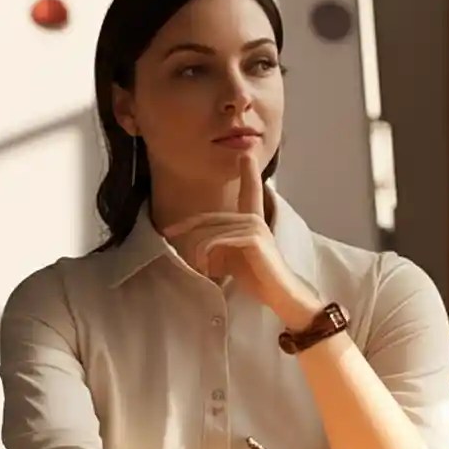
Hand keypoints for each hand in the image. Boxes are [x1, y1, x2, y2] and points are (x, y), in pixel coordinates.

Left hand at [162, 154, 321, 327]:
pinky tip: (207, 269)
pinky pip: (217, 240)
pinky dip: (206, 255)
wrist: (280, 294)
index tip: (247, 154)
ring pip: (210, 231)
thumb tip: (196, 246)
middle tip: (168, 235)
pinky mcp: (252, 238)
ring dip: (196, 250)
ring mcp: (254, 226)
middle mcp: (254, 218)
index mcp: (253, 218)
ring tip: (197, 268)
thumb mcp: (233, 257)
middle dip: (185, 227)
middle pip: (210, 218)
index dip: (249, 172)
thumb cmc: (258, 276)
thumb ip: (219, 245)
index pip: (250, 190)